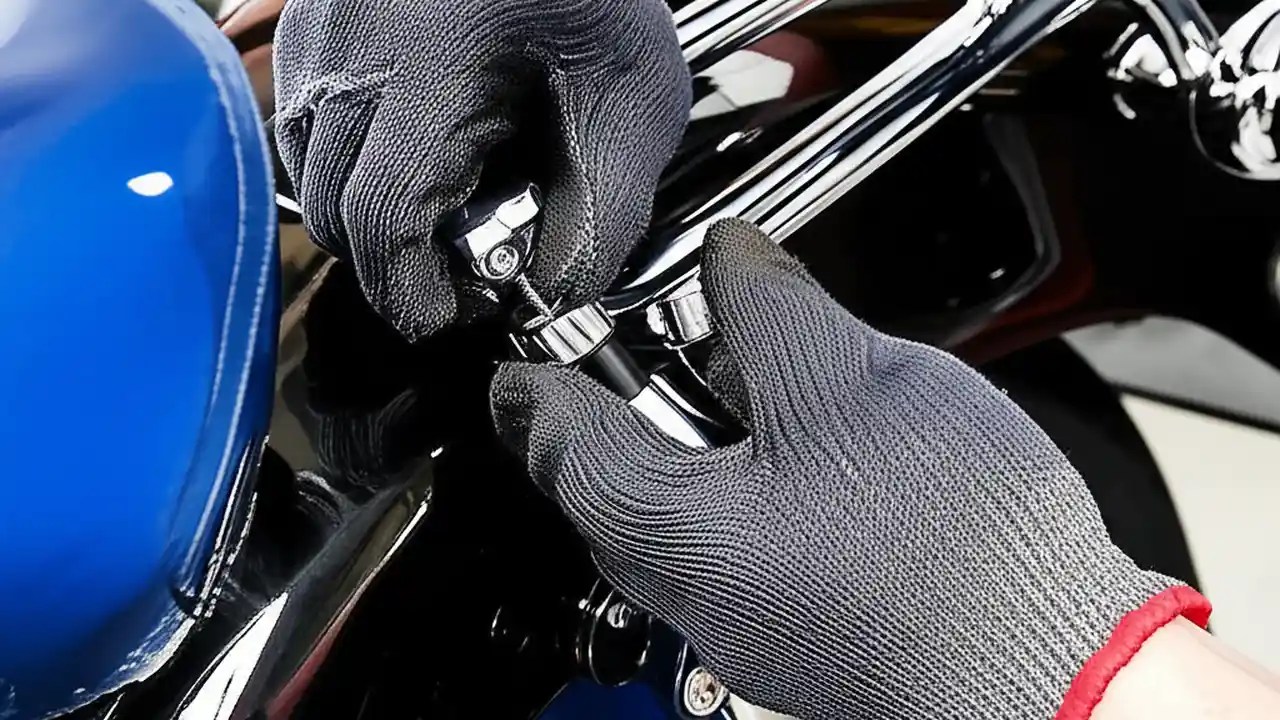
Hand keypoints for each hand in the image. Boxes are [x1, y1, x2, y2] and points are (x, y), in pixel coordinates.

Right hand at [273, 0, 690, 339]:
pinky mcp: (310, 26)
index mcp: (425, 72)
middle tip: (466, 257)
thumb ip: (602, 215)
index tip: (452, 309)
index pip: (378, 224)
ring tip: (451, 192)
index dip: (412, 291)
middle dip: (395, 258)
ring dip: (369, 209)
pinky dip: (354, 158)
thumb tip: (552, 292)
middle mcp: (347, 53)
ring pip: (308, 173)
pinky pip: (306, 123)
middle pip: (331, 212)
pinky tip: (420, 143)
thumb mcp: (630, 107)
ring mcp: (316, 35)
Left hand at [490, 219, 1204, 718]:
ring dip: (700, 453)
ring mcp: (755, 629)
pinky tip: (820, 461)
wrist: (1061, 669)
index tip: (520, 368)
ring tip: (756, 392)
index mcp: (678, 534)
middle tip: (646, 355)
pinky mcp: (814, 634)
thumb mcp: (845, 379)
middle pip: (619, 494)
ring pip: (688, 523)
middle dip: (622, 418)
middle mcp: (698, 599)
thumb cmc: (954, 548)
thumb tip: (729, 258)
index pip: (561, 454)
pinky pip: (749, 551)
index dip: (536, 394)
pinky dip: (757, 494)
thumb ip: (766, 307)